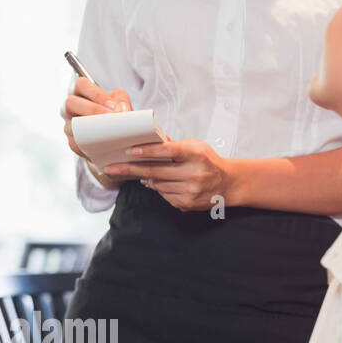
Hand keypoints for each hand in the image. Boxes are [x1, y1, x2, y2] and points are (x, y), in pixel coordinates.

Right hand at [61, 77, 133, 163]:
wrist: (114, 135)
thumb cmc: (112, 113)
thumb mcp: (119, 101)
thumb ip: (121, 99)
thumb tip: (121, 109)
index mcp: (80, 93)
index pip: (81, 85)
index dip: (96, 94)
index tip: (112, 105)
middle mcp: (70, 108)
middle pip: (70, 102)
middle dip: (92, 109)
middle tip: (110, 117)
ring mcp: (69, 125)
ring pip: (70, 125)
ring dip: (90, 129)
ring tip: (109, 132)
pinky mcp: (72, 142)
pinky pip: (75, 143)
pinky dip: (90, 144)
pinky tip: (104, 144)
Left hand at [103, 139, 232, 210]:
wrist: (229, 183)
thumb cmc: (208, 161)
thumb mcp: (195, 146)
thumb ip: (172, 144)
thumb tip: (147, 139)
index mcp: (195, 154)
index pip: (167, 151)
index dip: (147, 152)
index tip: (129, 151)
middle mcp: (194, 173)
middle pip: (155, 171)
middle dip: (131, 169)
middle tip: (112, 167)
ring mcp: (190, 190)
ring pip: (157, 184)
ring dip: (147, 179)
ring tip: (144, 173)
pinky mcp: (186, 203)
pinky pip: (163, 195)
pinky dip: (160, 188)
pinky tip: (166, 183)